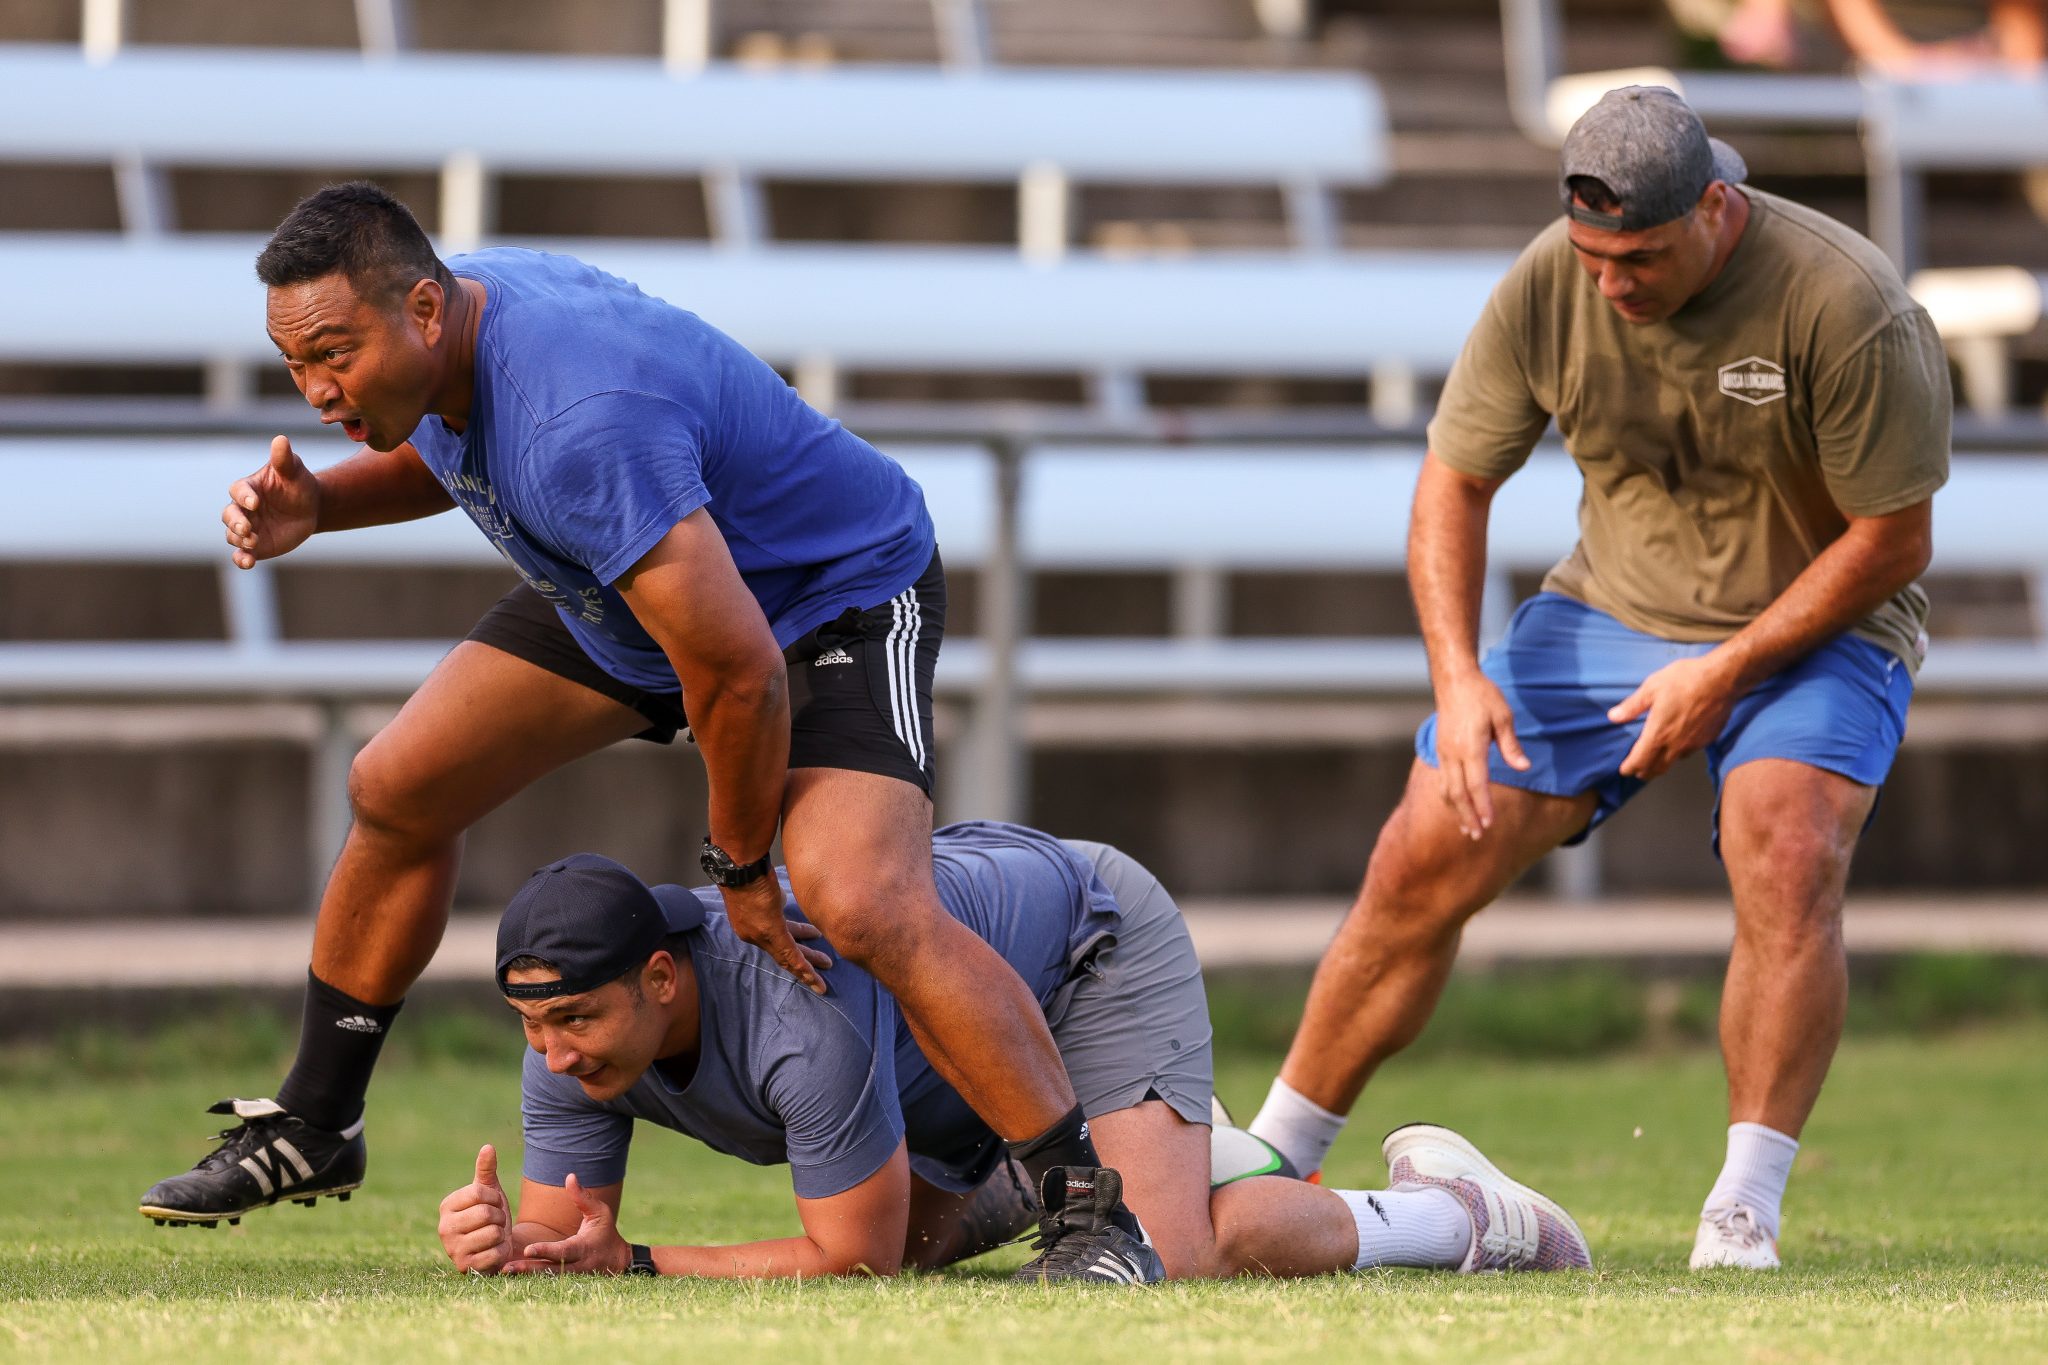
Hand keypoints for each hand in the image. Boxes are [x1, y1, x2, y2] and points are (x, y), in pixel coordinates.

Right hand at [222, 435, 320, 568]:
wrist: (309, 507)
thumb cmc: (298, 484)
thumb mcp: (294, 470)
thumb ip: (284, 459)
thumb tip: (280, 440)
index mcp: (249, 488)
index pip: (239, 491)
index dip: (244, 496)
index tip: (254, 502)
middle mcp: (243, 509)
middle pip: (229, 515)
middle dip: (236, 522)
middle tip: (248, 528)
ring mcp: (247, 528)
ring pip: (232, 535)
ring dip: (240, 540)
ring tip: (253, 542)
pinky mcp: (254, 546)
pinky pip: (241, 553)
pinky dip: (241, 559)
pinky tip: (247, 563)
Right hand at [438, 1143, 514, 1274]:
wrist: (494, 1246)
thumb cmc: (490, 1215)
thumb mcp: (489, 1191)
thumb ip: (487, 1170)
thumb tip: (488, 1147)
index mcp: (447, 1205)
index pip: (480, 1193)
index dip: (495, 1197)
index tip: (493, 1204)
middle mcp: (444, 1228)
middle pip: (486, 1213)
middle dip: (499, 1217)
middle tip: (495, 1222)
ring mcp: (453, 1249)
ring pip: (493, 1233)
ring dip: (502, 1234)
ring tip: (495, 1236)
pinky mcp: (466, 1268)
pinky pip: (496, 1254)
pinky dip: (502, 1251)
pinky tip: (495, 1251)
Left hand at [505, 1174, 629, 1275]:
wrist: (616, 1260)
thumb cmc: (605, 1232)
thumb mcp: (599, 1212)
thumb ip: (582, 1197)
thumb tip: (570, 1176)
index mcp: (583, 1248)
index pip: (563, 1251)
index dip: (546, 1251)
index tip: (528, 1249)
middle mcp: (575, 1266)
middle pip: (549, 1270)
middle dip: (528, 1268)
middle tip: (506, 1268)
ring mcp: (569, 1277)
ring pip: (545, 1279)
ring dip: (525, 1276)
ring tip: (503, 1272)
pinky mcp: (563, 1282)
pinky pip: (545, 1282)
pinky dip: (529, 1279)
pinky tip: (510, 1277)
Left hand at [722, 878, 827, 994]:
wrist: (739, 867)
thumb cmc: (748, 871)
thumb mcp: (764, 889)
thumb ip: (774, 900)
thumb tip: (783, 901)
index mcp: (750, 925)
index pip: (773, 943)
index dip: (790, 952)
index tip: (803, 957)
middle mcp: (753, 935)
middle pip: (783, 952)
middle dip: (805, 959)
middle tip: (823, 965)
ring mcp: (760, 935)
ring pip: (788, 955)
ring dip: (809, 962)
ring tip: (828, 963)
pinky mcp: (770, 931)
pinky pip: (789, 953)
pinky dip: (802, 966)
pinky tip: (813, 975)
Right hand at [1431, 670, 1530, 839]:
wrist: (1454, 680)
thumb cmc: (1483, 696)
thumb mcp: (1503, 716)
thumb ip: (1511, 746)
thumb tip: (1524, 768)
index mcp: (1470, 746)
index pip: (1476, 784)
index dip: (1483, 806)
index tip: (1489, 825)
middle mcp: (1453, 753)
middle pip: (1458, 793)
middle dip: (1468, 816)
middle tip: (1477, 836)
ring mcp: (1444, 752)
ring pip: (1447, 789)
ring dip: (1457, 811)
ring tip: (1466, 828)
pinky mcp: (1441, 750)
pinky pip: (1444, 780)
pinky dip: (1451, 798)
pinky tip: (1458, 806)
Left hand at [1607, 654, 1739, 780]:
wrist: (1721, 679)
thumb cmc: (1684, 680)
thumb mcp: (1651, 688)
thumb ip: (1632, 706)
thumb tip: (1613, 717)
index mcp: (1658, 734)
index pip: (1640, 760)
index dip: (1630, 767)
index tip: (1624, 770)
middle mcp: (1676, 744)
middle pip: (1657, 768)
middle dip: (1645, 772)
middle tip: (1638, 772)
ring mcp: (1694, 743)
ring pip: (1674, 761)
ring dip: (1662, 764)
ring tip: (1656, 760)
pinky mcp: (1708, 739)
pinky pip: (1690, 752)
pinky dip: (1679, 753)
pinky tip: (1678, 745)